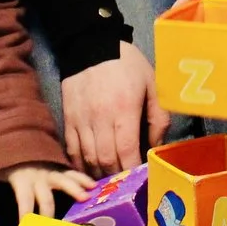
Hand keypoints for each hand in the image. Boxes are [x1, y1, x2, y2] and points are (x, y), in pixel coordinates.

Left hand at [0, 161, 101, 219]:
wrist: (19, 134)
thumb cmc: (6, 159)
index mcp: (21, 181)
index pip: (24, 202)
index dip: (26, 215)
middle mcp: (38, 177)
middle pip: (46, 197)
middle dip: (50, 211)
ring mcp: (51, 172)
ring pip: (65, 182)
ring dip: (75, 190)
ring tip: (86, 198)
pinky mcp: (60, 167)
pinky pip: (73, 174)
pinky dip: (84, 179)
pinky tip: (95, 186)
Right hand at [60, 42, 166, 172]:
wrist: (91, 42)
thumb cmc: (127, 64)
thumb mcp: (152, 84)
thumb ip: (158, 117)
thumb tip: (155, 146)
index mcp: (124, 109)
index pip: (126, 150)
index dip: (132, 169)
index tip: (139, 179)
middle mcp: (100, 118)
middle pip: (106, 159)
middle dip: (117, 176)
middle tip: (125, 182)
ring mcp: (81, 119)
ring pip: (88, 158)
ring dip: (99, 173)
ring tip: (109, 179)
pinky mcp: (68, 118)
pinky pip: (72, 149)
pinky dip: (80, 164)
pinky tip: (89, 170)